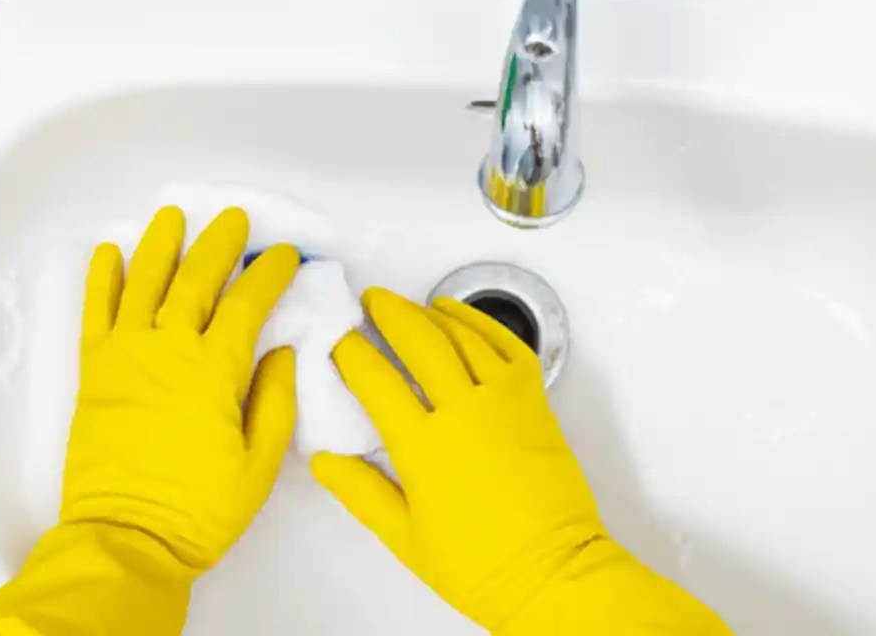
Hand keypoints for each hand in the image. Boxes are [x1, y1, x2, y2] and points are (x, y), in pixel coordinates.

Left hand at [62, 205, 299, 576]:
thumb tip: (281, 354)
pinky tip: (108, 253)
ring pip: (143, 282)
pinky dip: (101, 279)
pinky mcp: (94, 373)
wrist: (126, 539)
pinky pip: (95, 312)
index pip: (247, 303)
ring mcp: (125, 358)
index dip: (270, 274)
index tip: (286, 256)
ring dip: (160, 245)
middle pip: (196, 279)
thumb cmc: (197, 511)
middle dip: (219, 244)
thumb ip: (274, 402)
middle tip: (235, 219)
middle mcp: (168, 351)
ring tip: (172, 216)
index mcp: (214, 372)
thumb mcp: (259, 465)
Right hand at [313, 289, 730, 633]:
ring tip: (412, 305)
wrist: (551, 574)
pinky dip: (483, 324)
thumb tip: (324, 462)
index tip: (338, 340)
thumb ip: (361, 492)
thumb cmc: (480, 565)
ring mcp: (504, 403)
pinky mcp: (535, 403)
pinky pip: (508, 347)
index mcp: (423, 448)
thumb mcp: (405, 538)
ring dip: (433, 313)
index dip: (351, 353)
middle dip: (391, 314)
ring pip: (464, 336)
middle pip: (421, 341)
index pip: (376, 381)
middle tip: (371, 302)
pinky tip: (463, 316)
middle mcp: (463, 413)